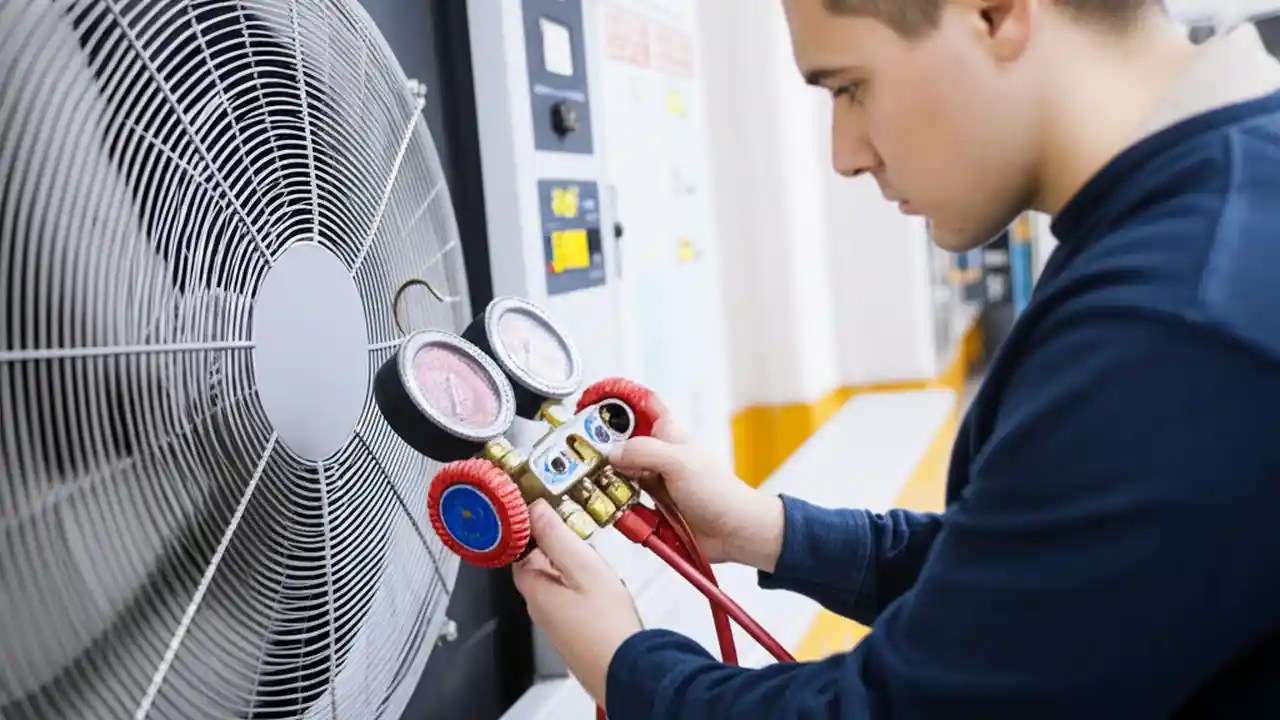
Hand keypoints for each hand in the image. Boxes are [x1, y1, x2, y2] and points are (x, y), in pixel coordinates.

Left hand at [512, 499, 642, 706]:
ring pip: (557, 578)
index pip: (518, 547)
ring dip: (572, 563)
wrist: (627, 669)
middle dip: (557, 544)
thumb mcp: (582, 566)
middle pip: (538, 561)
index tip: (543, 509)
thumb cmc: (607, 625)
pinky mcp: (572, 629)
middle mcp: (539, 606)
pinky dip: (582, 583)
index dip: (530, 526)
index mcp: (534, 588)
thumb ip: (556, 535)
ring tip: (595, 560)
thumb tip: (535, 509)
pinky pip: (570, 596)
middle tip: (579, 533)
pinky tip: (602, 585)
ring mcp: (555, 620)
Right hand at [607, 398, 785, 571]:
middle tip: (584, 452)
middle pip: (621, 442)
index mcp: (668, 434)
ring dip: (607, 481)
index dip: (619, 398)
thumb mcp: (679, 463)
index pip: (642, 405)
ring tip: (595, 484)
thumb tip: (612, 452)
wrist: (734, 532)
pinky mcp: (651, 508)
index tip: (593, 398)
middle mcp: (658, 456)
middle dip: (602, 446)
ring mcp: (653, 482)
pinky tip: (614, 510)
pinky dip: (617, 508)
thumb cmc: (720, 492)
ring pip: (618, 475)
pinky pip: (624, 505)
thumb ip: (643, 452)